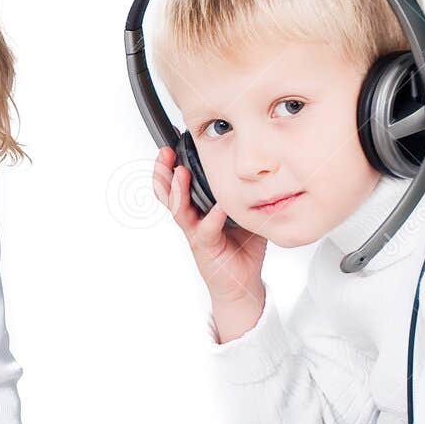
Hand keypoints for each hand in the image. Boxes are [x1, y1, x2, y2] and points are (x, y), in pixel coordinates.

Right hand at [150, 146, 268, 310]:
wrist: (242, 282)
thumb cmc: (242, 248)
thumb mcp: (244, 211)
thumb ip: (245, 191)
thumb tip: (261, 165)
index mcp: (199, 207)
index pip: (179, 181)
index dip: (172, 162)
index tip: (173, 141)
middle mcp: (193, 218)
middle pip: (169, 192)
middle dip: (164, 171)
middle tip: (165, 152)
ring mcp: (196, 232)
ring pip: (178, 209)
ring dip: (177, 190)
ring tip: (179, 172)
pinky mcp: (205, 247)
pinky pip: (205, 230)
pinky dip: (211, 217)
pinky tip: (218, 206)